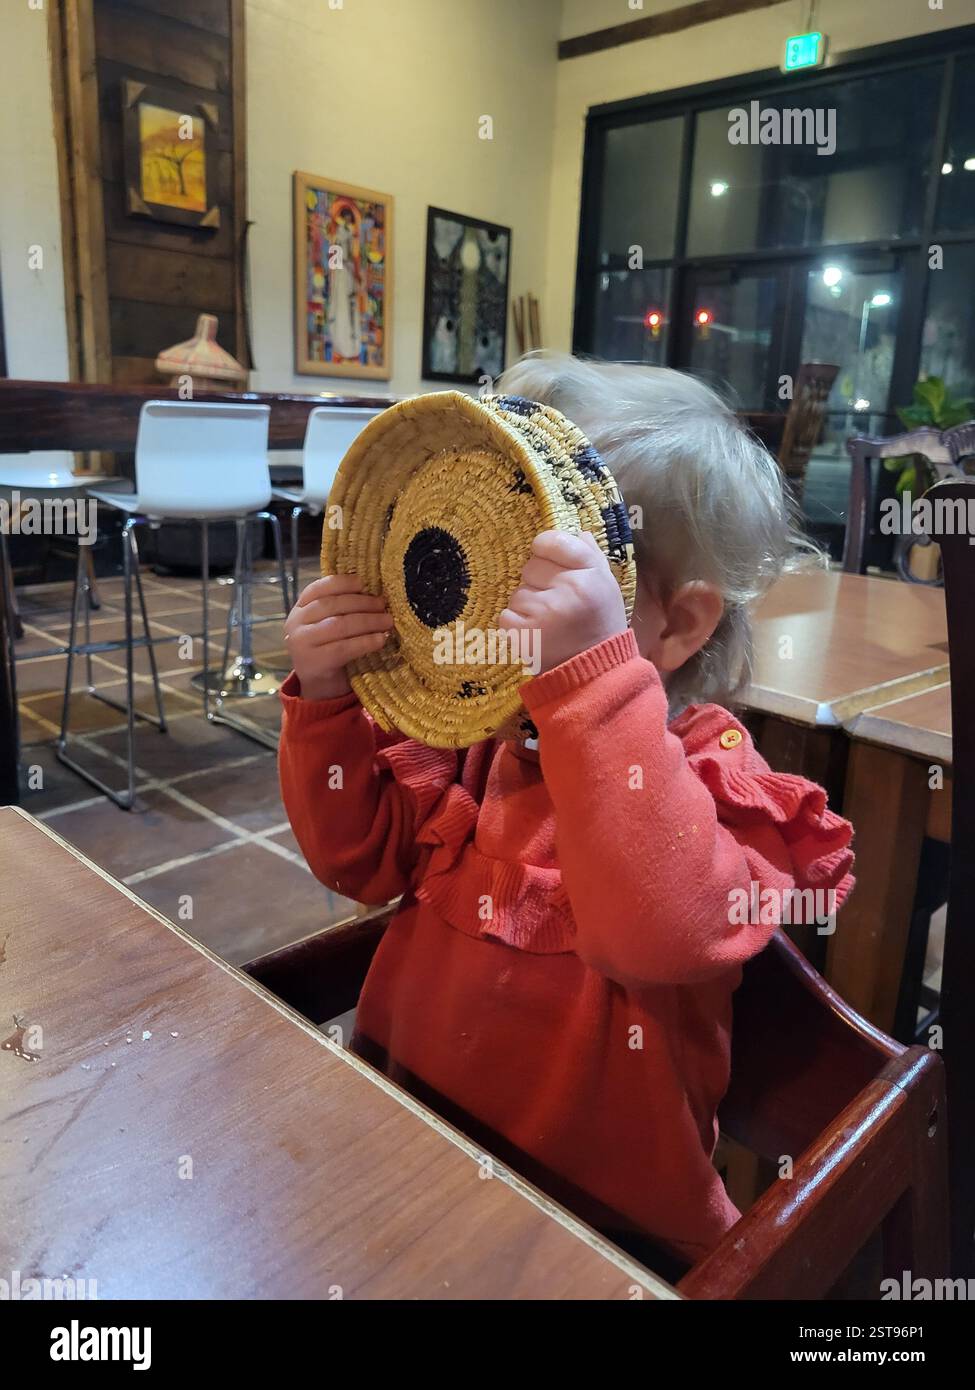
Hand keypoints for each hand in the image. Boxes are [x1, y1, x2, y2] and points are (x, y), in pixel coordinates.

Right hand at [284, 574, 393, 701]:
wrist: (320, 687)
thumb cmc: (330, 650)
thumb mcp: (329, 624)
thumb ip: (341, 608)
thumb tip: (373, 591)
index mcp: (300, 609)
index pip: (318, 588)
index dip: (342, 583)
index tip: (363, 582)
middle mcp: (296, 623)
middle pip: (333, 605)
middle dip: (362, 603)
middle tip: (383, 604)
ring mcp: (302, 643)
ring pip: (340, 625)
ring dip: (368, 621)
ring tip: (387, 621)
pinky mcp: (315, 662)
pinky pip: (344, 647)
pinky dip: (366, 642)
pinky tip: (381, 640)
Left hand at [499, 530, 626, 674]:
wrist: (595, 673)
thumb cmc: (600, 625)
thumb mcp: (607, 587)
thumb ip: (592, 557)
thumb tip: (578, 531)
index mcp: (591, 573)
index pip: (554, 540)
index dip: (545, 547)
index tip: (546, 558)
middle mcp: (570, 588)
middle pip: (530, 566)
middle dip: (537, 581)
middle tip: (555, 603)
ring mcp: (545, 611)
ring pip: (518, 592)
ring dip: (527, 606)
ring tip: (548, 623)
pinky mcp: (524, 632)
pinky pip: (505, 615)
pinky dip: (515, 626)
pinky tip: (536, 635)